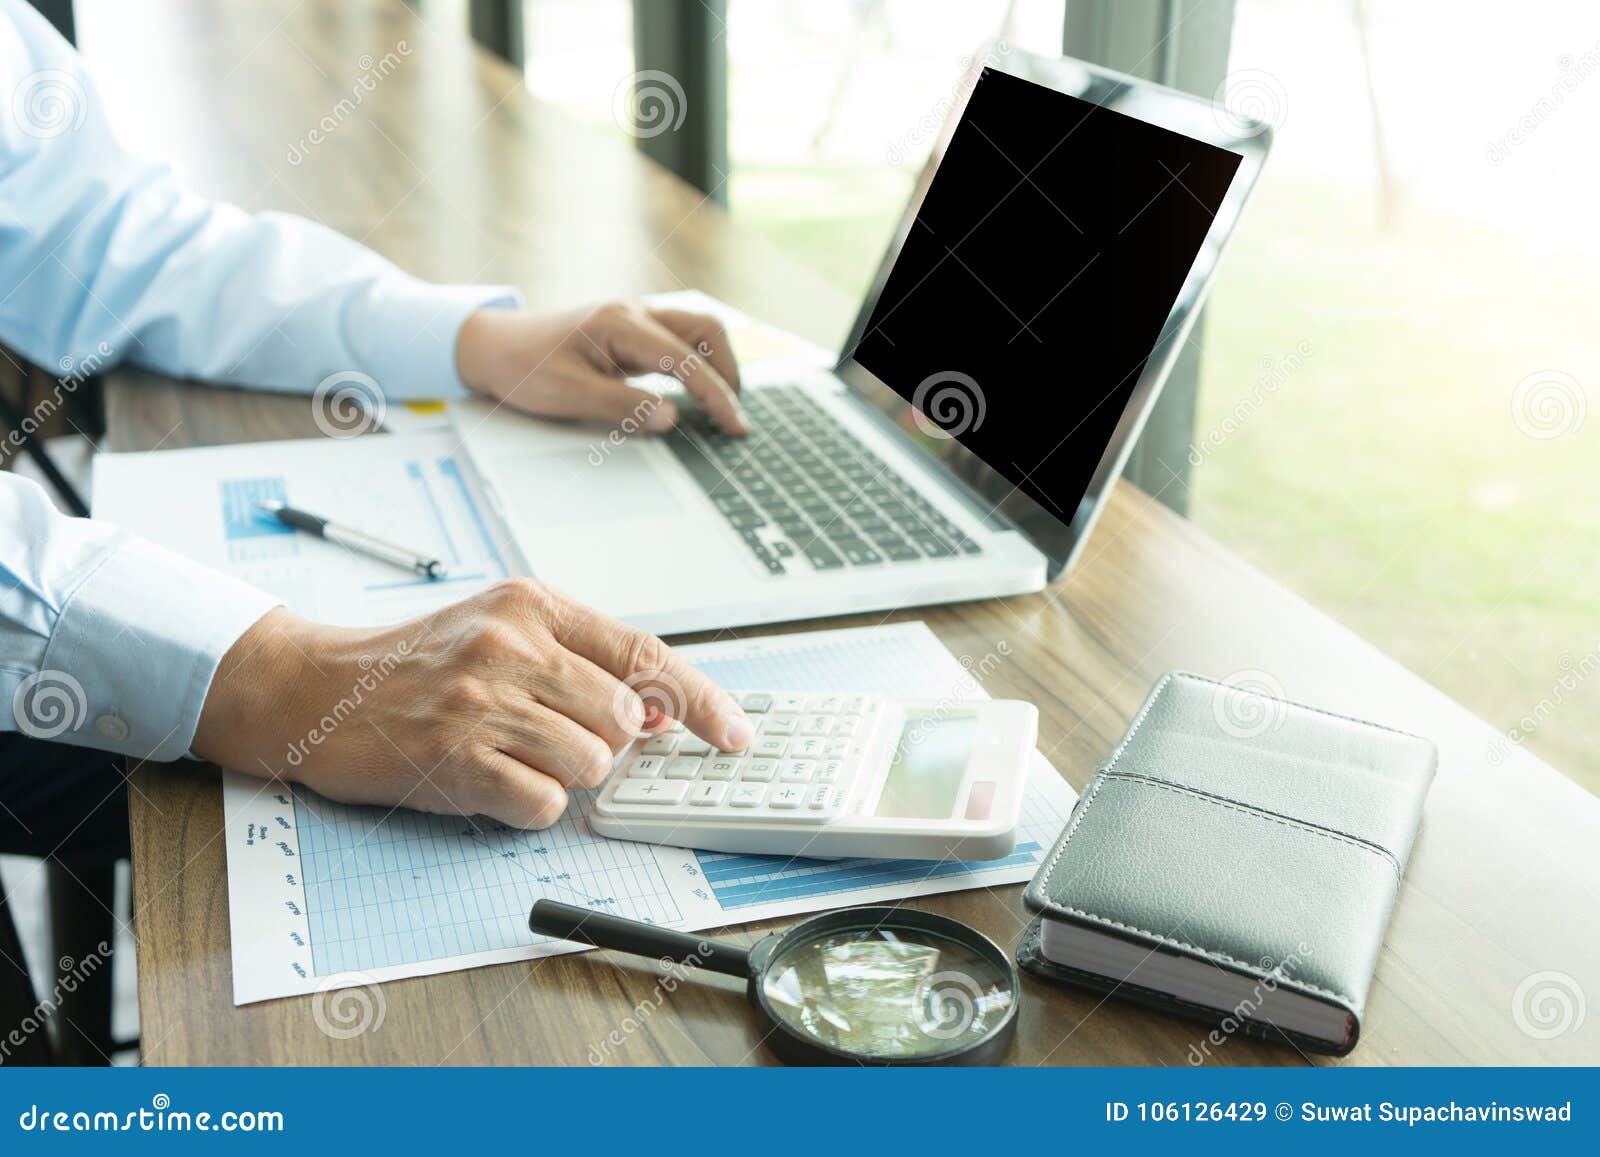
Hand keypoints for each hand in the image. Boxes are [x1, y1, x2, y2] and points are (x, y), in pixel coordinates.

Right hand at [192, 579, 753, 828]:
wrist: (314, 686)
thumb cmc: (417, 663)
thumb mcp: (503, 632)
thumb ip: (583, 663)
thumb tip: (663, 714)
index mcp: (533, 605)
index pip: (646, 655)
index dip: (702, 701)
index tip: (735, 735)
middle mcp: (512, 645)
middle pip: (623, 721)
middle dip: (604, 745)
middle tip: (548, 736)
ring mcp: (482, 702)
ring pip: (591, 765)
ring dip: (564, 776)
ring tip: (511, 754)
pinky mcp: (454, 758)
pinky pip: (544, 805)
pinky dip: (530, 806)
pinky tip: (490, 780)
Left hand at [455, 300, 747, 434]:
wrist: (491, 347)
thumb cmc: (523, 369)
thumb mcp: (567, 395)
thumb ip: (622, 406)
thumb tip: (671, 418)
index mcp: (620, 323)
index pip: (685, 359)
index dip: (716, 395)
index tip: (735, 425)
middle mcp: (633, 312)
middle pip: (705, 329)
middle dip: (728, 372)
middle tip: (735, 417)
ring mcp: (634, 319)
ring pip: (696, 331)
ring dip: (716, 364)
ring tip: (724, 405)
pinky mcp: (630, 332)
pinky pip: (678, 340)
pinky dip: (697, 364)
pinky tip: (699, 392)